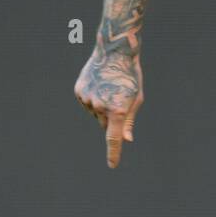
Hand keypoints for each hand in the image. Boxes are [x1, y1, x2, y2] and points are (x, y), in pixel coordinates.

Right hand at [74, 45, 143, 168]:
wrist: (114, 51)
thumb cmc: (130, 75)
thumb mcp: (136, 98)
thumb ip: (129, 120)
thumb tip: (126, 140)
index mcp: (118, 109)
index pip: (114, 138)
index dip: (113, 153)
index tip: (112, 165)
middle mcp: (100, 106)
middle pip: (105, 124)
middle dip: (112, 118)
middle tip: (118, 99)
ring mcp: (87, 99)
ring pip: (95, 113)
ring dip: (102, 106)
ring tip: (108, 87)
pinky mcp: (78, 91)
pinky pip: (87, 103)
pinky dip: (92, 98)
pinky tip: (99, 83)